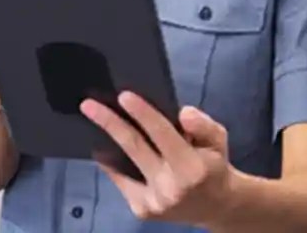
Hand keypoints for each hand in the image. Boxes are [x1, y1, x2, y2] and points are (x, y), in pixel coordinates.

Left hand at [81, 92, 233, 226]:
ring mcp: (154, 202)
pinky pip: (121, 181)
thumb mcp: (218, 140)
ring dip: (105, 142)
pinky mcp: (142, 210)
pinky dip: (111, 163)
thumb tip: (183, 112)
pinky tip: (103, 147)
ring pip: (123, 165)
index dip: (142, 113)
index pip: (162, 134)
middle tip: (88, 105)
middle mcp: (171, 187)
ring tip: (90, 120)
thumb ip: (203, 125)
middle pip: (134, 147)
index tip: (123, 95)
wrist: (215, 206)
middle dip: (109, 123)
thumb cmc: (213, 166)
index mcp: (193, 168)